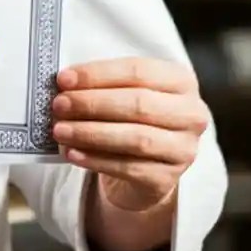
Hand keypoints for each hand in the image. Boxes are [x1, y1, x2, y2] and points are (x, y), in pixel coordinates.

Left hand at [52, 57, 208, 213]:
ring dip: (91, 133)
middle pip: (139, 104)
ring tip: (60, 130)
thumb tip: (64, 84)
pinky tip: (72, 153)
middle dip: (92, 103)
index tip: (64, 79)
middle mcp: (191, 114)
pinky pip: (128, 168)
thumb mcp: (123, 93)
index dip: (98, 74)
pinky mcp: (168, 178)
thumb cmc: (131, 118)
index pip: (139, 71)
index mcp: (181, 81)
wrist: (147, 166)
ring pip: (136, 138)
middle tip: (58, 105)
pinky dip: (96, 159)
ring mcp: (183, 149)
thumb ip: (102, 85)